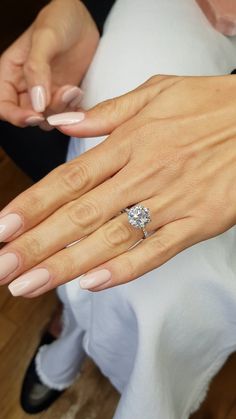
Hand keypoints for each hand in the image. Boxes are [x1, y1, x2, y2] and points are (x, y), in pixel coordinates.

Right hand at [0, 0, 98, 127]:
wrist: (82, 20)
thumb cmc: (59, 20)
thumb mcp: (44, 38)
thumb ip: (37, 69)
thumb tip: (37, 102)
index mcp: (10, 74)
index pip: (3, 106)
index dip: (16, 116)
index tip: (36, 115)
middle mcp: (26, 88)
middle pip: (28, 117)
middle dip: (46, 113)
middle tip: (63, 94)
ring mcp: (46, 94)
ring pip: (49, 119)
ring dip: (62, 110)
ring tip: (73, 89)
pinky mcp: (64, 97)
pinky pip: (66, 115)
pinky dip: (73, 110)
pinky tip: (77, 93)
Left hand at [1, 74, 235, 296]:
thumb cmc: (209, 105)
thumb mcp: (156, 92)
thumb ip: (107, 113)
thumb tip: (62, 124)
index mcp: (130, 143)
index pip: (69, 179)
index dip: (32, 206)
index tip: (3, 228)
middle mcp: (145, 175)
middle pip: (81, 215)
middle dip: (36, 245)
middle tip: (2, 269)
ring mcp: (172, 202)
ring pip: (111, 239)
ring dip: (68, 265)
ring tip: (30, 284)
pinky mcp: (198, 223)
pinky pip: (157, 251)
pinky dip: (125, 269)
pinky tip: (93, 284)